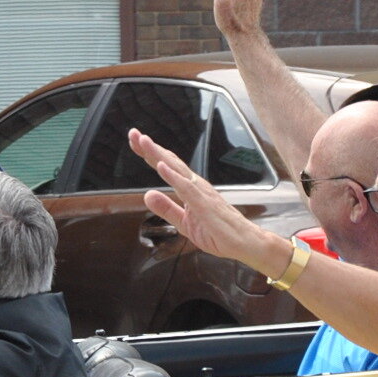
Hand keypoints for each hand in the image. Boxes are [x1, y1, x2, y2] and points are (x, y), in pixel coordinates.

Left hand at [128, 129, 277, 270]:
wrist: (244, 243)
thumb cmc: (219, 232)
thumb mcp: (184, 223)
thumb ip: (166, 209)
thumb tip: (147, 195)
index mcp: (189, 189)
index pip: (167, 166)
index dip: (150, 154)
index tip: (135, 141)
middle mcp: (195, 185)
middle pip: (169, 162)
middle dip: (150, 148)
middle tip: (133, 133)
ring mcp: (201, 192)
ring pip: (176, 169)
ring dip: (159, 155)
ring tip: (144, 142)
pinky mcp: (205, 204)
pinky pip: (187, 188)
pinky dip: (173, 176)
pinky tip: (161, 166)